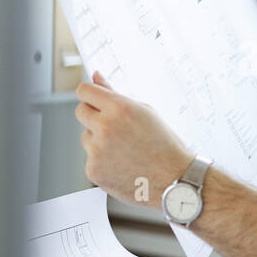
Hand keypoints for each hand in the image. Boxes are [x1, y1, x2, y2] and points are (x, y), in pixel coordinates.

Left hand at [75, 70, 191, 207]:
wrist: (175, 180)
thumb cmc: (165, 145)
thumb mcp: (144, 112)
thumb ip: (114, 93)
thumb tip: (96, 76)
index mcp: (119, 108)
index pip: (84, 91)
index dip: (91, 94)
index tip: (96, 100)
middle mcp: (105, 127)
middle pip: (80, 112)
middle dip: (94, 116)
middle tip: (115, 127)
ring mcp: (97, 151)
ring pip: (86, 137)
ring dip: (99, 141)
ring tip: (125, 151)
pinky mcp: (93, 171)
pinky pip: (90, 159)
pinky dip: (103, 162)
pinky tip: (123, 165)